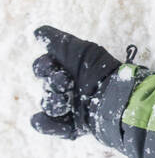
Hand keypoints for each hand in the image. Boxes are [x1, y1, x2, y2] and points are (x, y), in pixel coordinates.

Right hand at [31, 24, 125, 138]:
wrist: (115, 97)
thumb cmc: (99, 70)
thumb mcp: (80, 49)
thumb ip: (57, 40)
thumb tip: (37, 31)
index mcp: (68, 69)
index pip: (42, 67)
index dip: (43, 66)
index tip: (52, 65)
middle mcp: (68, 88)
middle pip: (45, 86)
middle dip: (53, 83)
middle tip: (66, 82)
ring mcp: (70, 107)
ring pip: (47, 104)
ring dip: (53, 101)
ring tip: (66, 101)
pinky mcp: (72, 126)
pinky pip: (47, 126)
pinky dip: (43, 123)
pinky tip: (45, 118)